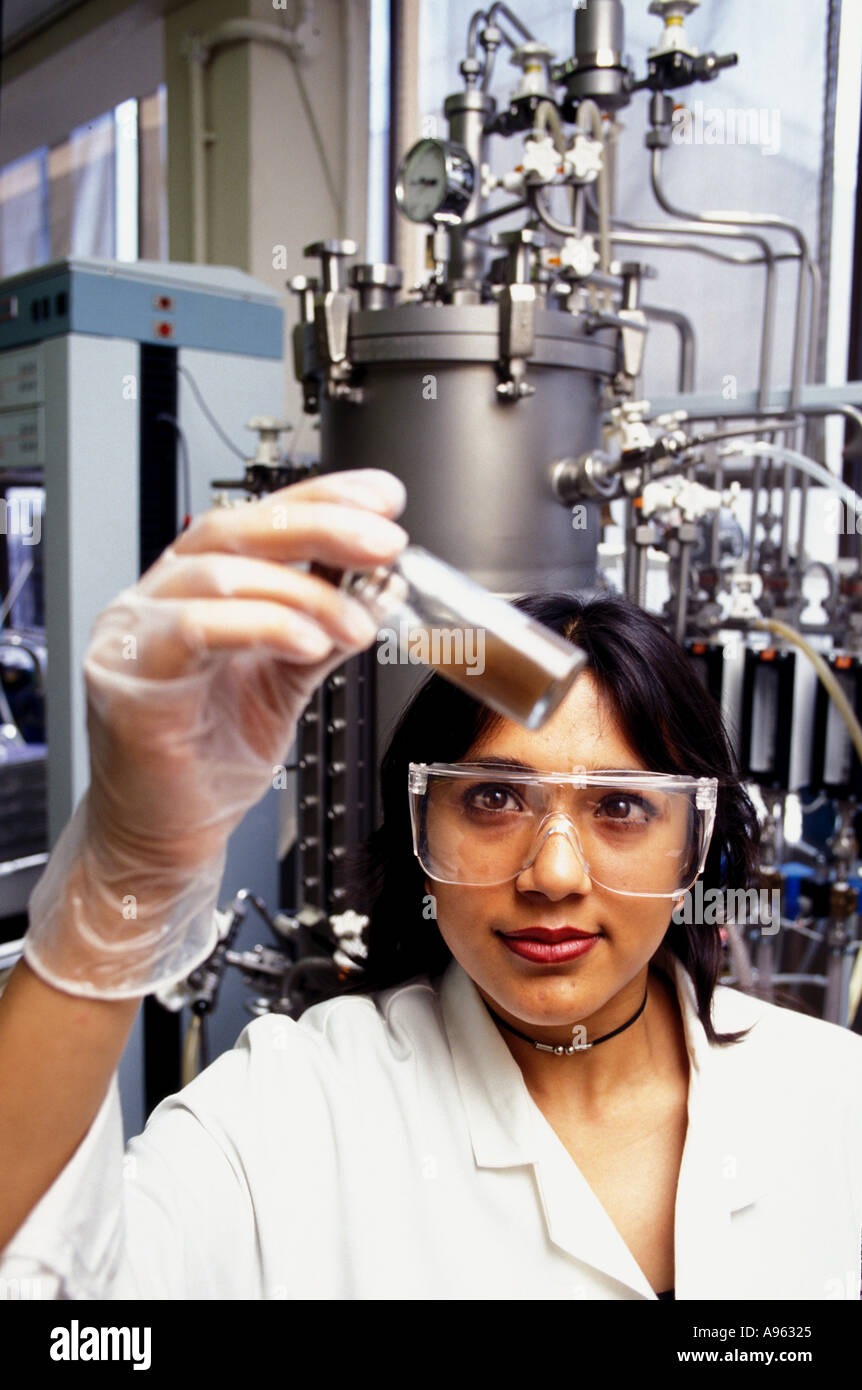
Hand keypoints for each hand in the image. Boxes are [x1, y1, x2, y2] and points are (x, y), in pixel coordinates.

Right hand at [24, 469, 407, 996]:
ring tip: (357, 623)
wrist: (167, 836)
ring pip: (221, 575)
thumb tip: (378, 590)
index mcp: (199, 586)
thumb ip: (324, 630)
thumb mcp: (287, 682)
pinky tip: (310, 642)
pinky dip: (262, 627)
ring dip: (305, 593)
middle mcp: (163, 595)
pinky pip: (195, 630)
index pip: (261, 517)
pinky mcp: (129, 676)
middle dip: (322, 527)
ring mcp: (138, 631)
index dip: (325, 498)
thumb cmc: (210, 760)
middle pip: (239, 531)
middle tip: (384, 542)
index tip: (384, 500)